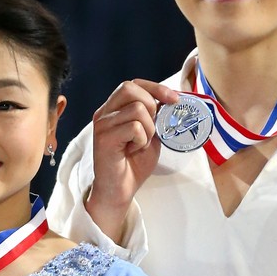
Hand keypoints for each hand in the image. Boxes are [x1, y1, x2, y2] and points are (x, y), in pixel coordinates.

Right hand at [86, 78, 178, 239]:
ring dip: (148, 128)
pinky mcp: (104, 138)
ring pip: (137, 109)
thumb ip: (155, 118)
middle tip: (152, 128)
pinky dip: (142, 139)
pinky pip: (134, 127)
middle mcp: (104, 113)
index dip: (155, 88)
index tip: (174, 100)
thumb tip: (170, 101)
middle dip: (151, 105)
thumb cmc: (133, 164)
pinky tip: (133, 150)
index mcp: (113, 109)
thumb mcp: (150, 135)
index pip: (133, 84)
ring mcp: (102, 124)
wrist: (119, 191)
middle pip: (130, 88)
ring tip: (140, 144)